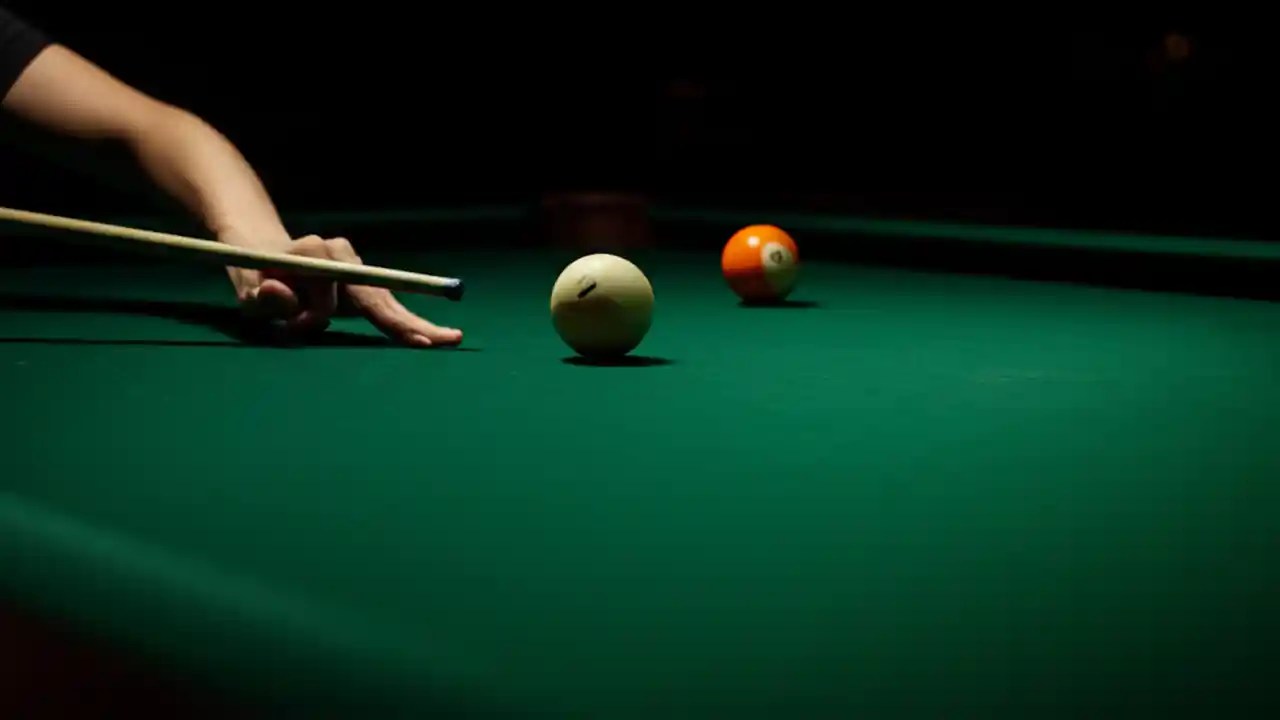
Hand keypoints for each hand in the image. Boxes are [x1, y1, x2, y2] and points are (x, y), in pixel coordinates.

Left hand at [226, 234, 462, 346]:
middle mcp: (343, 253)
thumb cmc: (252, 276)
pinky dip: (399, 321)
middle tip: (452, 339)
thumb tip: (281, 297)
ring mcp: (355, 264)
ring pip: (382, 303)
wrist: (259, 253)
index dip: (386, 316)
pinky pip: (381, 303)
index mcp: (317, 253)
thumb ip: (264, 298)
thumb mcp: (247, 291)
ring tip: (444, 337)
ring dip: (397, 325)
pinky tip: (425, 334)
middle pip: (383, 296)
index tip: (412, 338)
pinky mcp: (360, 278)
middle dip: (414, 322)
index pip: (352, 291)